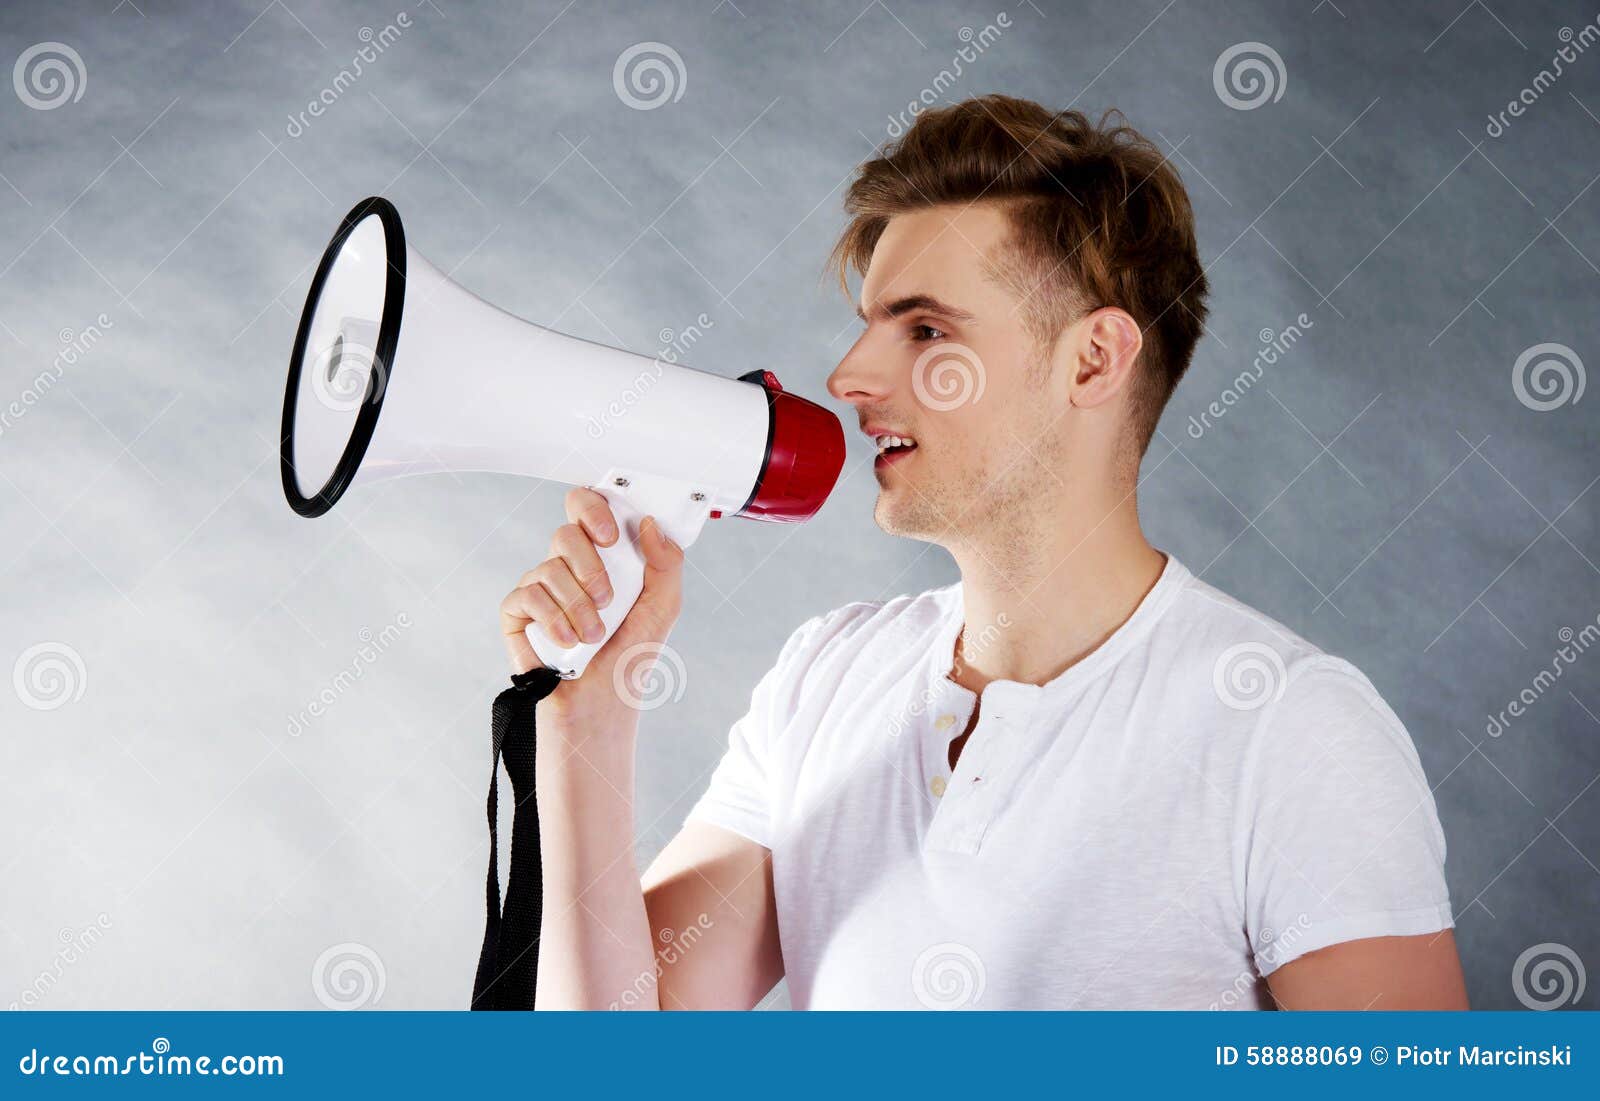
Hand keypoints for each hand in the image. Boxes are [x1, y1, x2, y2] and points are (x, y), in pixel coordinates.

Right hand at [499, 486, 684, 720]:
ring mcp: (540, 588)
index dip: (594, 508)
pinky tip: (569, 643)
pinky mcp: (517, 613)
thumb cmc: (630, 658)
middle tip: (608, 597)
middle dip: (590, 565)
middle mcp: (568, 567)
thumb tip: (650, 524)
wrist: (602, 705)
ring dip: (578, 606)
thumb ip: (666, 563)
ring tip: (593, 635)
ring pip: (549, 567)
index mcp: (602, 557)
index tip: (612, 535)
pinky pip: (527, 595)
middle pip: (565, 533)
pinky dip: (553, 619)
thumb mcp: (663, 608)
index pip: (587, 509)